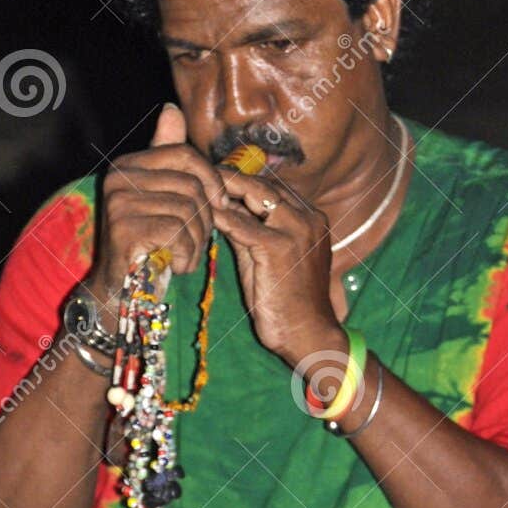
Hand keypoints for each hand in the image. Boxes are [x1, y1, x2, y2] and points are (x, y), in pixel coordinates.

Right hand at [88, 104, 226, 302]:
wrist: (121, 290)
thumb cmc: (148, 243)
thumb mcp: (161, 196)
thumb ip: (167, 155)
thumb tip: (171, 108)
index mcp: (128, 163)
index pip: (185, 154)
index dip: (212, 180)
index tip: (221, 206)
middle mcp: (118, 177)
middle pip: (191, 185)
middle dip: (206, 218)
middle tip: (198, 241)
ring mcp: (118, 202)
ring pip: (188, 211)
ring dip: (198, 241)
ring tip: (185, 255)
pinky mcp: (124, 229)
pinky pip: (178, 233)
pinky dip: (187, 255)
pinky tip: (177, 265)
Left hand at [211, 170, 341, 368]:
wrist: (308, 334)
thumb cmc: (287, 302)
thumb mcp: (268, 258)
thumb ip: (252, 232)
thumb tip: (223, 211)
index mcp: (310, 217)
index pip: (272, 187)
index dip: (242, 180)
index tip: (215, 177)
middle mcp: (307, 218)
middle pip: (263, 184)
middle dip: (230, 177)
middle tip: (200, 174)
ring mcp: (296, 230)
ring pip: (254, 195)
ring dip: (223, 189)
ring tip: (197, 186)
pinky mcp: (279, 248)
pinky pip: (242, 224)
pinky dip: (220, 217)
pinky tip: (203, 215)